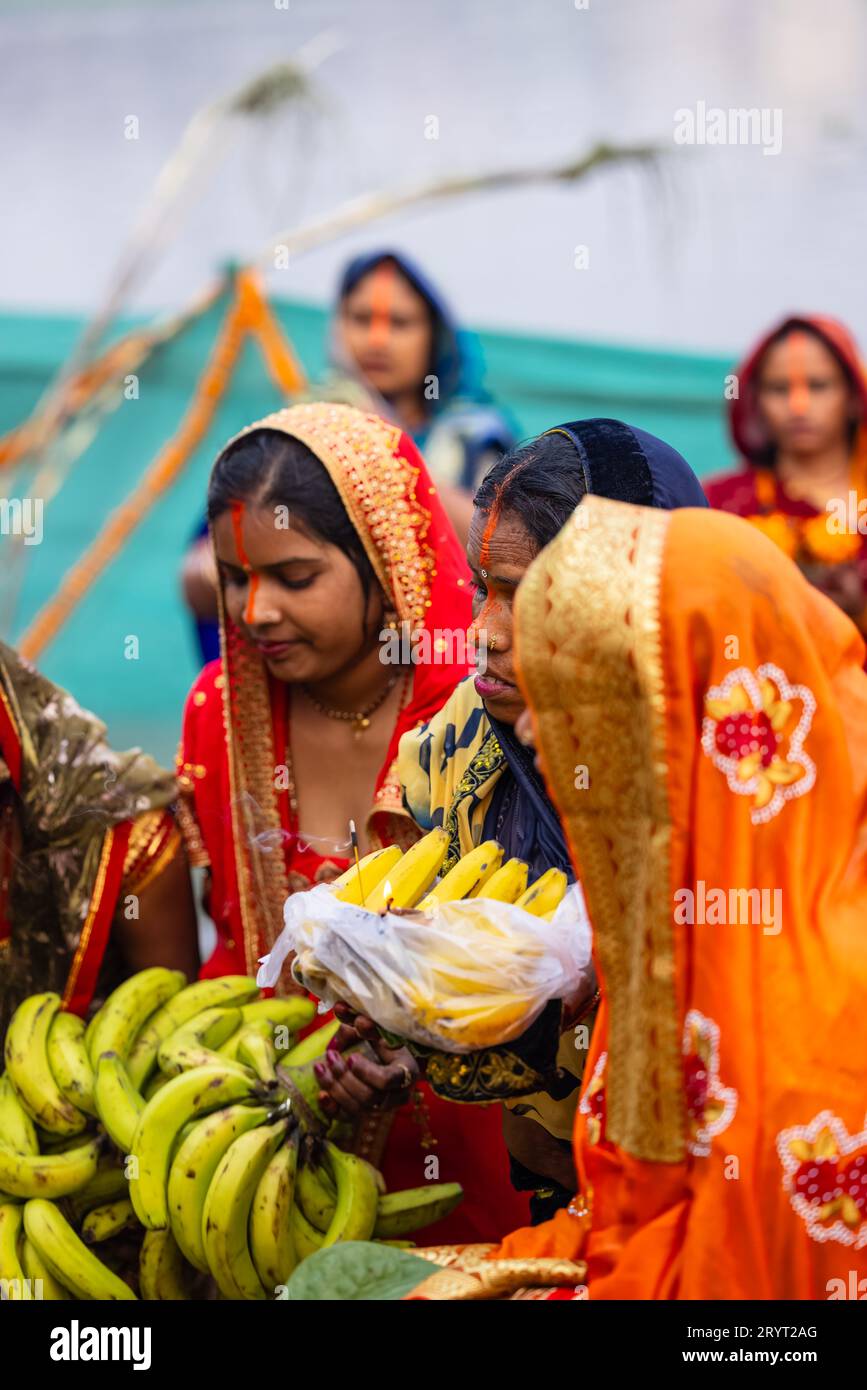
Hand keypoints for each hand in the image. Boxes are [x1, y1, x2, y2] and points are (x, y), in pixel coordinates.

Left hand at [314, 1003, 418, 1118]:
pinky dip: (332, 1108)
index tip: (350, 1057)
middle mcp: (397, 1096)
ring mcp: (381, 1109)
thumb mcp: (380, 1031)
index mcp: (405, 1072)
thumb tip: (340, 1008)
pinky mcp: (366, 1115)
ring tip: (319, 1067)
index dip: (366, 1072)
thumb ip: (361, 1021)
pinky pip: (347, 1118)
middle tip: (329, 1056)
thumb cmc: (387, 1043)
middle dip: (345, 1077)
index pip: (387, 1081)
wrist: (394, 1062)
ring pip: (357, 1108)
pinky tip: (321, 1095)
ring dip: (334, 1088)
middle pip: (369, 1097)